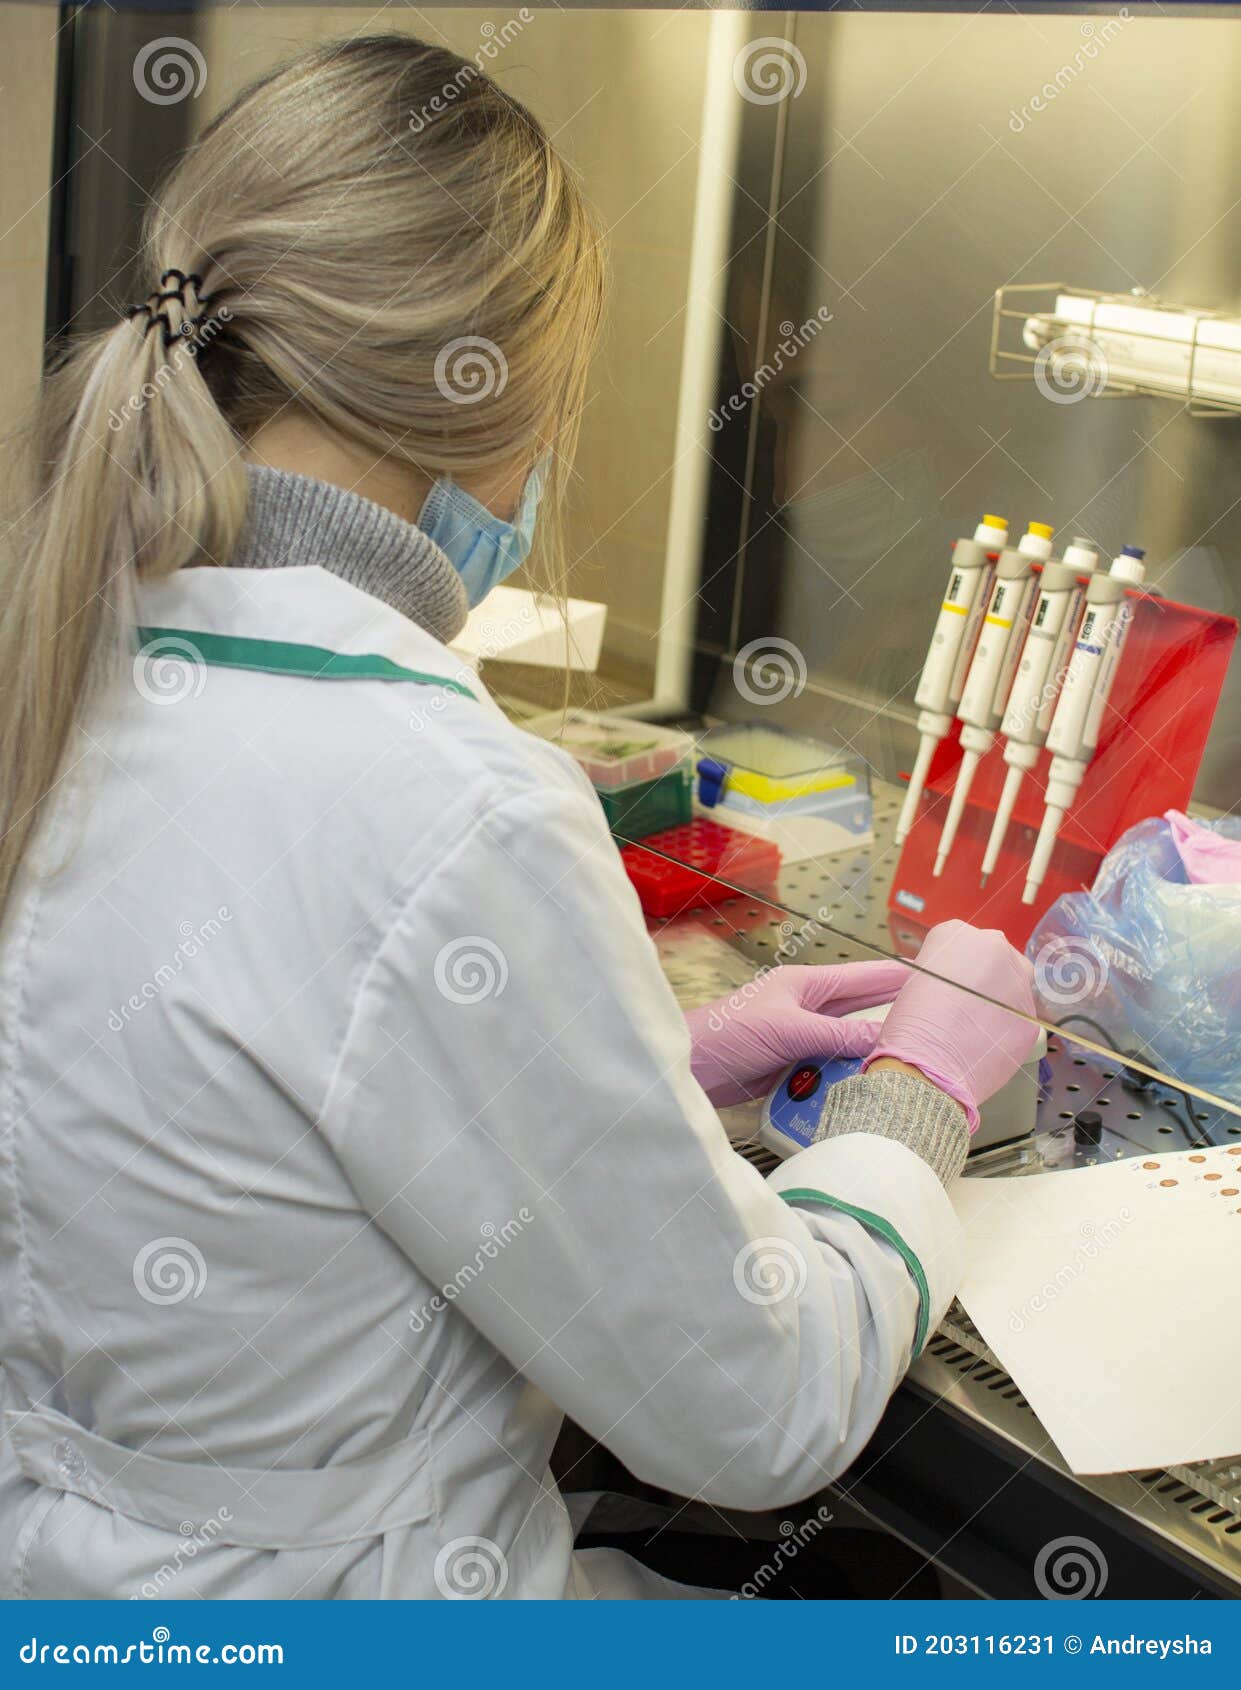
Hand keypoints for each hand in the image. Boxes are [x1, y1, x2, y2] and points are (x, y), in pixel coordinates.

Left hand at [685, 960, 909, 1106]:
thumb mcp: (788, 1030)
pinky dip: (845, 1079)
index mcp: (807, 986)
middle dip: (893, 1018)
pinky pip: (829, 1071)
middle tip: (934, 1024)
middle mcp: (808, 1009)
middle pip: (861, 1013)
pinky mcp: (792, 1066)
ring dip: (868, 1056)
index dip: (897, 976)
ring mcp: (800, 1038)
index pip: (863, 977)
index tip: (931, 976)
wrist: (688, 1068)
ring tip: (906, 1063)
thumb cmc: (727, 1034)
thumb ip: (836, 1036)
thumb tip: (883, 1042)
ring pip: (848, 1046)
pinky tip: (865, 1088)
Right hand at [861, 920, 1036, 1129]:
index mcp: (957, 933)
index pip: (964, 940)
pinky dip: (1007, 1028)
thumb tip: (960, 981)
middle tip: (966, 1003)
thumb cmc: (911, 1027)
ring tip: (976, 1023)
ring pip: (1016, 984)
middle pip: (997, 956)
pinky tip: (986, 1041)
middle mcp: (993, 947)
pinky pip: (1021, 1017)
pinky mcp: (1030, 1016)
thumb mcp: (917, 980)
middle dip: (986, 976)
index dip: (956, 965)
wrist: (927, 1067)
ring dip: (1001, 999)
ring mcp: (1017, 982)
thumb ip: (946, 970)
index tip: (951, 982)